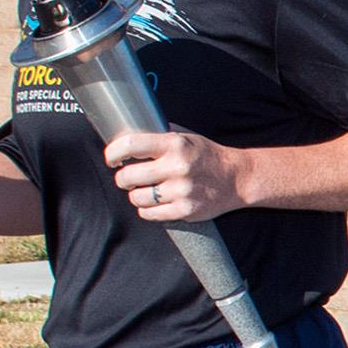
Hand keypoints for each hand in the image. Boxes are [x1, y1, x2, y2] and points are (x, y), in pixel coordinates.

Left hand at [103, 126, 244, 222]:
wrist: (237, 179)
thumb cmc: (206, 156)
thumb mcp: (185, 137)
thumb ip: (158, 135)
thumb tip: (126, 133)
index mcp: (175, 144)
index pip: (131, 145)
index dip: (113, 152)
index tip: (111, 158)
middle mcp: (178, 167)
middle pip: (128, 177)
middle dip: (123, 179)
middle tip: (127, 178)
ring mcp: (182, 191)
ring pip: (137, 198)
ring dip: (135, 196)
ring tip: (143, 191)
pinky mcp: (185, 211)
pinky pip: (149, 214)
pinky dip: (146, 210)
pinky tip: (154, 203)